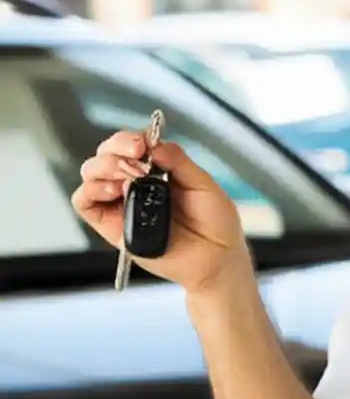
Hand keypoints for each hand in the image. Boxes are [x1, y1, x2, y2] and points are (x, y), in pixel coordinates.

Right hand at [71, 130, 251, 294]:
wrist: (215, 260)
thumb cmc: (215, 223)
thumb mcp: (204, 185)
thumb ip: (179, 163)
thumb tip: (155, 145)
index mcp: (158, 169)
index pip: (131, 143)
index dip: (131, 138)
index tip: (143, 144)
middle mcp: (136, 183)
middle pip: (106, 153)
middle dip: (115, 148)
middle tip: (136, 157)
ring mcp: (122, 203)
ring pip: (91, 173)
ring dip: (103, 166)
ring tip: (128, 176)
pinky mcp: (112, 226)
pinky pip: (85, 203)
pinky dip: (91, 191)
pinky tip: (113, 191)